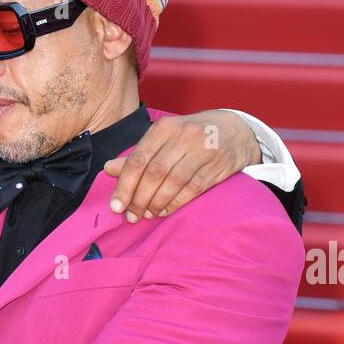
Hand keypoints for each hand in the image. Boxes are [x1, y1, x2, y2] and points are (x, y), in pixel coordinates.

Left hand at [103, 110, 260, 221]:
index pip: (138, 159)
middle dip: (139, 199)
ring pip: (173, 182)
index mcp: (164, 127)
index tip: (116, 207)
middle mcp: (184, 135)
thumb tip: (108, 169)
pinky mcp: (217, 166)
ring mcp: (203, 150)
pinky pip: (192, 189)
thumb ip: (137, 155)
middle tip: (131, 216)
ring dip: (156, 203)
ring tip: (146, 215)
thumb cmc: (190, 136)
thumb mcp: (163, 138)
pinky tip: (164, 211)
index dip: (124, 186)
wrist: (235, 130)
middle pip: (154, 173)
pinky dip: (175, 203)